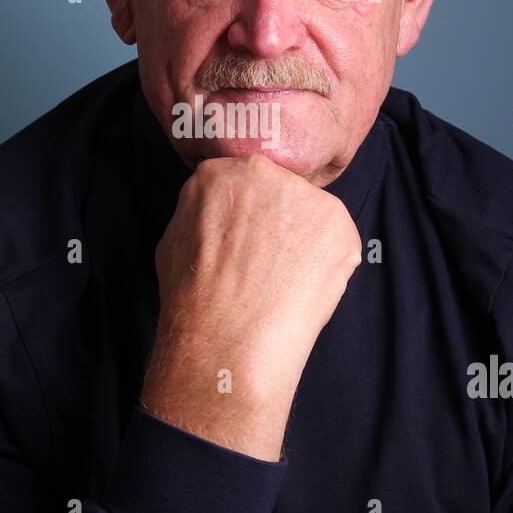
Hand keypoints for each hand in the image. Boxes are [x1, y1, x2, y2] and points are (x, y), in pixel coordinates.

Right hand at [140, 153, 362, 460]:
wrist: (225, 340)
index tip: (250, 242)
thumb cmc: (193, 302)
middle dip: (280, 221)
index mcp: (218, 172)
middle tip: (269, 264)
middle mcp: (262, 172)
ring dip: (306, 242)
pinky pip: (338, 239)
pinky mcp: (337, 222)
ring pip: (311, 214)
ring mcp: (303, 194)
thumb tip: (221, 216)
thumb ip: (204, 213)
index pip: (245, 182)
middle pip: (281, 191)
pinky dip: (330, 263)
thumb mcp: (174, 238)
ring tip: (284, 281)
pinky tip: (304, 288)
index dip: (251, 215)